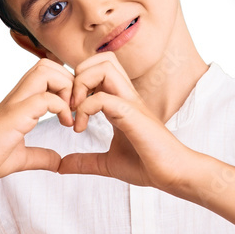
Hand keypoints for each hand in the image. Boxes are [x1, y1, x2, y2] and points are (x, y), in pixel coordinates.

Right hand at [0, 59, 72, 185]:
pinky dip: (62, 108)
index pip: (47, 72)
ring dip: (65, 88)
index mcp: (20, 101)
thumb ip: (41, 156)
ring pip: (47, 71)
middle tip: (75, 108)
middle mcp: (18, 96)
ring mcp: (17, 102)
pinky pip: (46, 97)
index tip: (72, 112)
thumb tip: (59, 162)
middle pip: (49, 64)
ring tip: (70, 113)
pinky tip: (65, 124)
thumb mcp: (22, 157)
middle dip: (69, 81)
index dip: (66, 85)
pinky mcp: (16, 114)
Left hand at [60, 52, 194, 190]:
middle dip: (78, 75)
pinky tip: (80, 128)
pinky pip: (103, 97)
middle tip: (69, 105)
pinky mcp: (132, 115)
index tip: (68, 110)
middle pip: (102, 58)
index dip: (77, 82)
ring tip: (74, 111)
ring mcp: (130, 103)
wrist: (173, 175)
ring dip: (81, 85)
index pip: (99, 69)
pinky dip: (84, 109)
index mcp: (120, 102)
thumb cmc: (146, 165)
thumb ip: (84, 162)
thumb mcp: (107, 164)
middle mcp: (126, 96)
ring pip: (104, 67)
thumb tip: (61, 167)